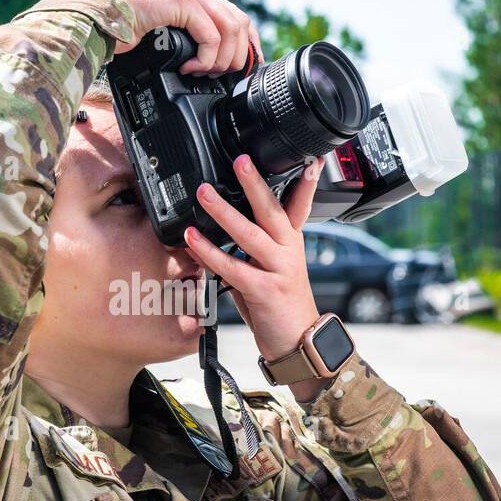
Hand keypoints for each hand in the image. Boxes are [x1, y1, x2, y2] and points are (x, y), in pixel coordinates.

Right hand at [103, 0, 261, 75]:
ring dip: (222, 58)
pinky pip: (211, 33)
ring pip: (230, 27)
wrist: (94, 21)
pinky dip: (206, 57)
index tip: (247, 67)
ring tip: (203, 72)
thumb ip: (183, 42)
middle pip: (239, 21)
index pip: (235, 15)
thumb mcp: (160, 38)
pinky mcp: (180, 1)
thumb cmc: (118, 34)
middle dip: (238, 55)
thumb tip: (204, 65)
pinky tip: (188, 67)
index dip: (249, 42)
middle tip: (219, 75)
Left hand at [181, 154, 326, 365]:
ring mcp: (278, 270)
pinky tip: (193, 240)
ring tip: (204, 193)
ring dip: (223, 212)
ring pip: (249, 234)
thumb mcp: (270, 269)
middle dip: (255, 184)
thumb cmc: (279, 306)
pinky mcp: (264, 290)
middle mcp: (287, 251)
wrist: (297, 342)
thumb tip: (217, 227)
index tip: (307, 158)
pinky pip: (233, 267)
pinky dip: (210, 252)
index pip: (300, 206)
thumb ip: (251, 248)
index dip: (304, 182)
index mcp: (291, 243)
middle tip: (240, 160)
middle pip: (272, 210)